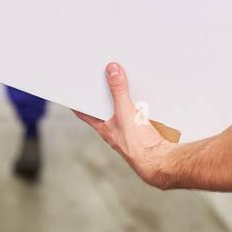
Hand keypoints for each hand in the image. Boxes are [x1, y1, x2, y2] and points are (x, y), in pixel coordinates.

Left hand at [75, 63, 177, 188]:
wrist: (159, 160)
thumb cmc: (138, 145)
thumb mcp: (125, 112)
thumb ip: (118, 91)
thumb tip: (111, 71)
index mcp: (103, 127)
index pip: (84, 111)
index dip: (78, 99)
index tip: (73, 87)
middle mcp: (114, 129)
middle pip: (105, 106)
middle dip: (106, 92)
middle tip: (104, 74)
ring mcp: (128, 129)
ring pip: (122, 108)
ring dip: (125, 96)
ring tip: (127, 80)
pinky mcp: (142, 129)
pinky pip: (138, 112)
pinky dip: (140, 104)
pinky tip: (146, 98)